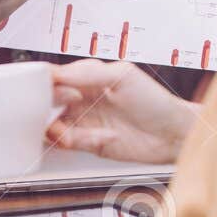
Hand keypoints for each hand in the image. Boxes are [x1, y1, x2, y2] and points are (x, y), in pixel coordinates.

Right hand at [47, 59, 198, 163]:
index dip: (45, 83)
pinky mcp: (85, 143)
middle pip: (44, 102)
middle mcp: (80, 99)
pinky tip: (100, 137)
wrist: (173, 134)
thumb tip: (57, 73)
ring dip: (58, 130)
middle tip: (68, 110)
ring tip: (76, 132)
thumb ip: (88, 73)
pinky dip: (76, 142)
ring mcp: (81, 121)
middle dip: (47, 108)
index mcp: (85, 78)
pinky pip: (65, 143)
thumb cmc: (155, 101)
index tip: (53, 88)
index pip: (52, 76)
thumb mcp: (123, 76)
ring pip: (50, 125)